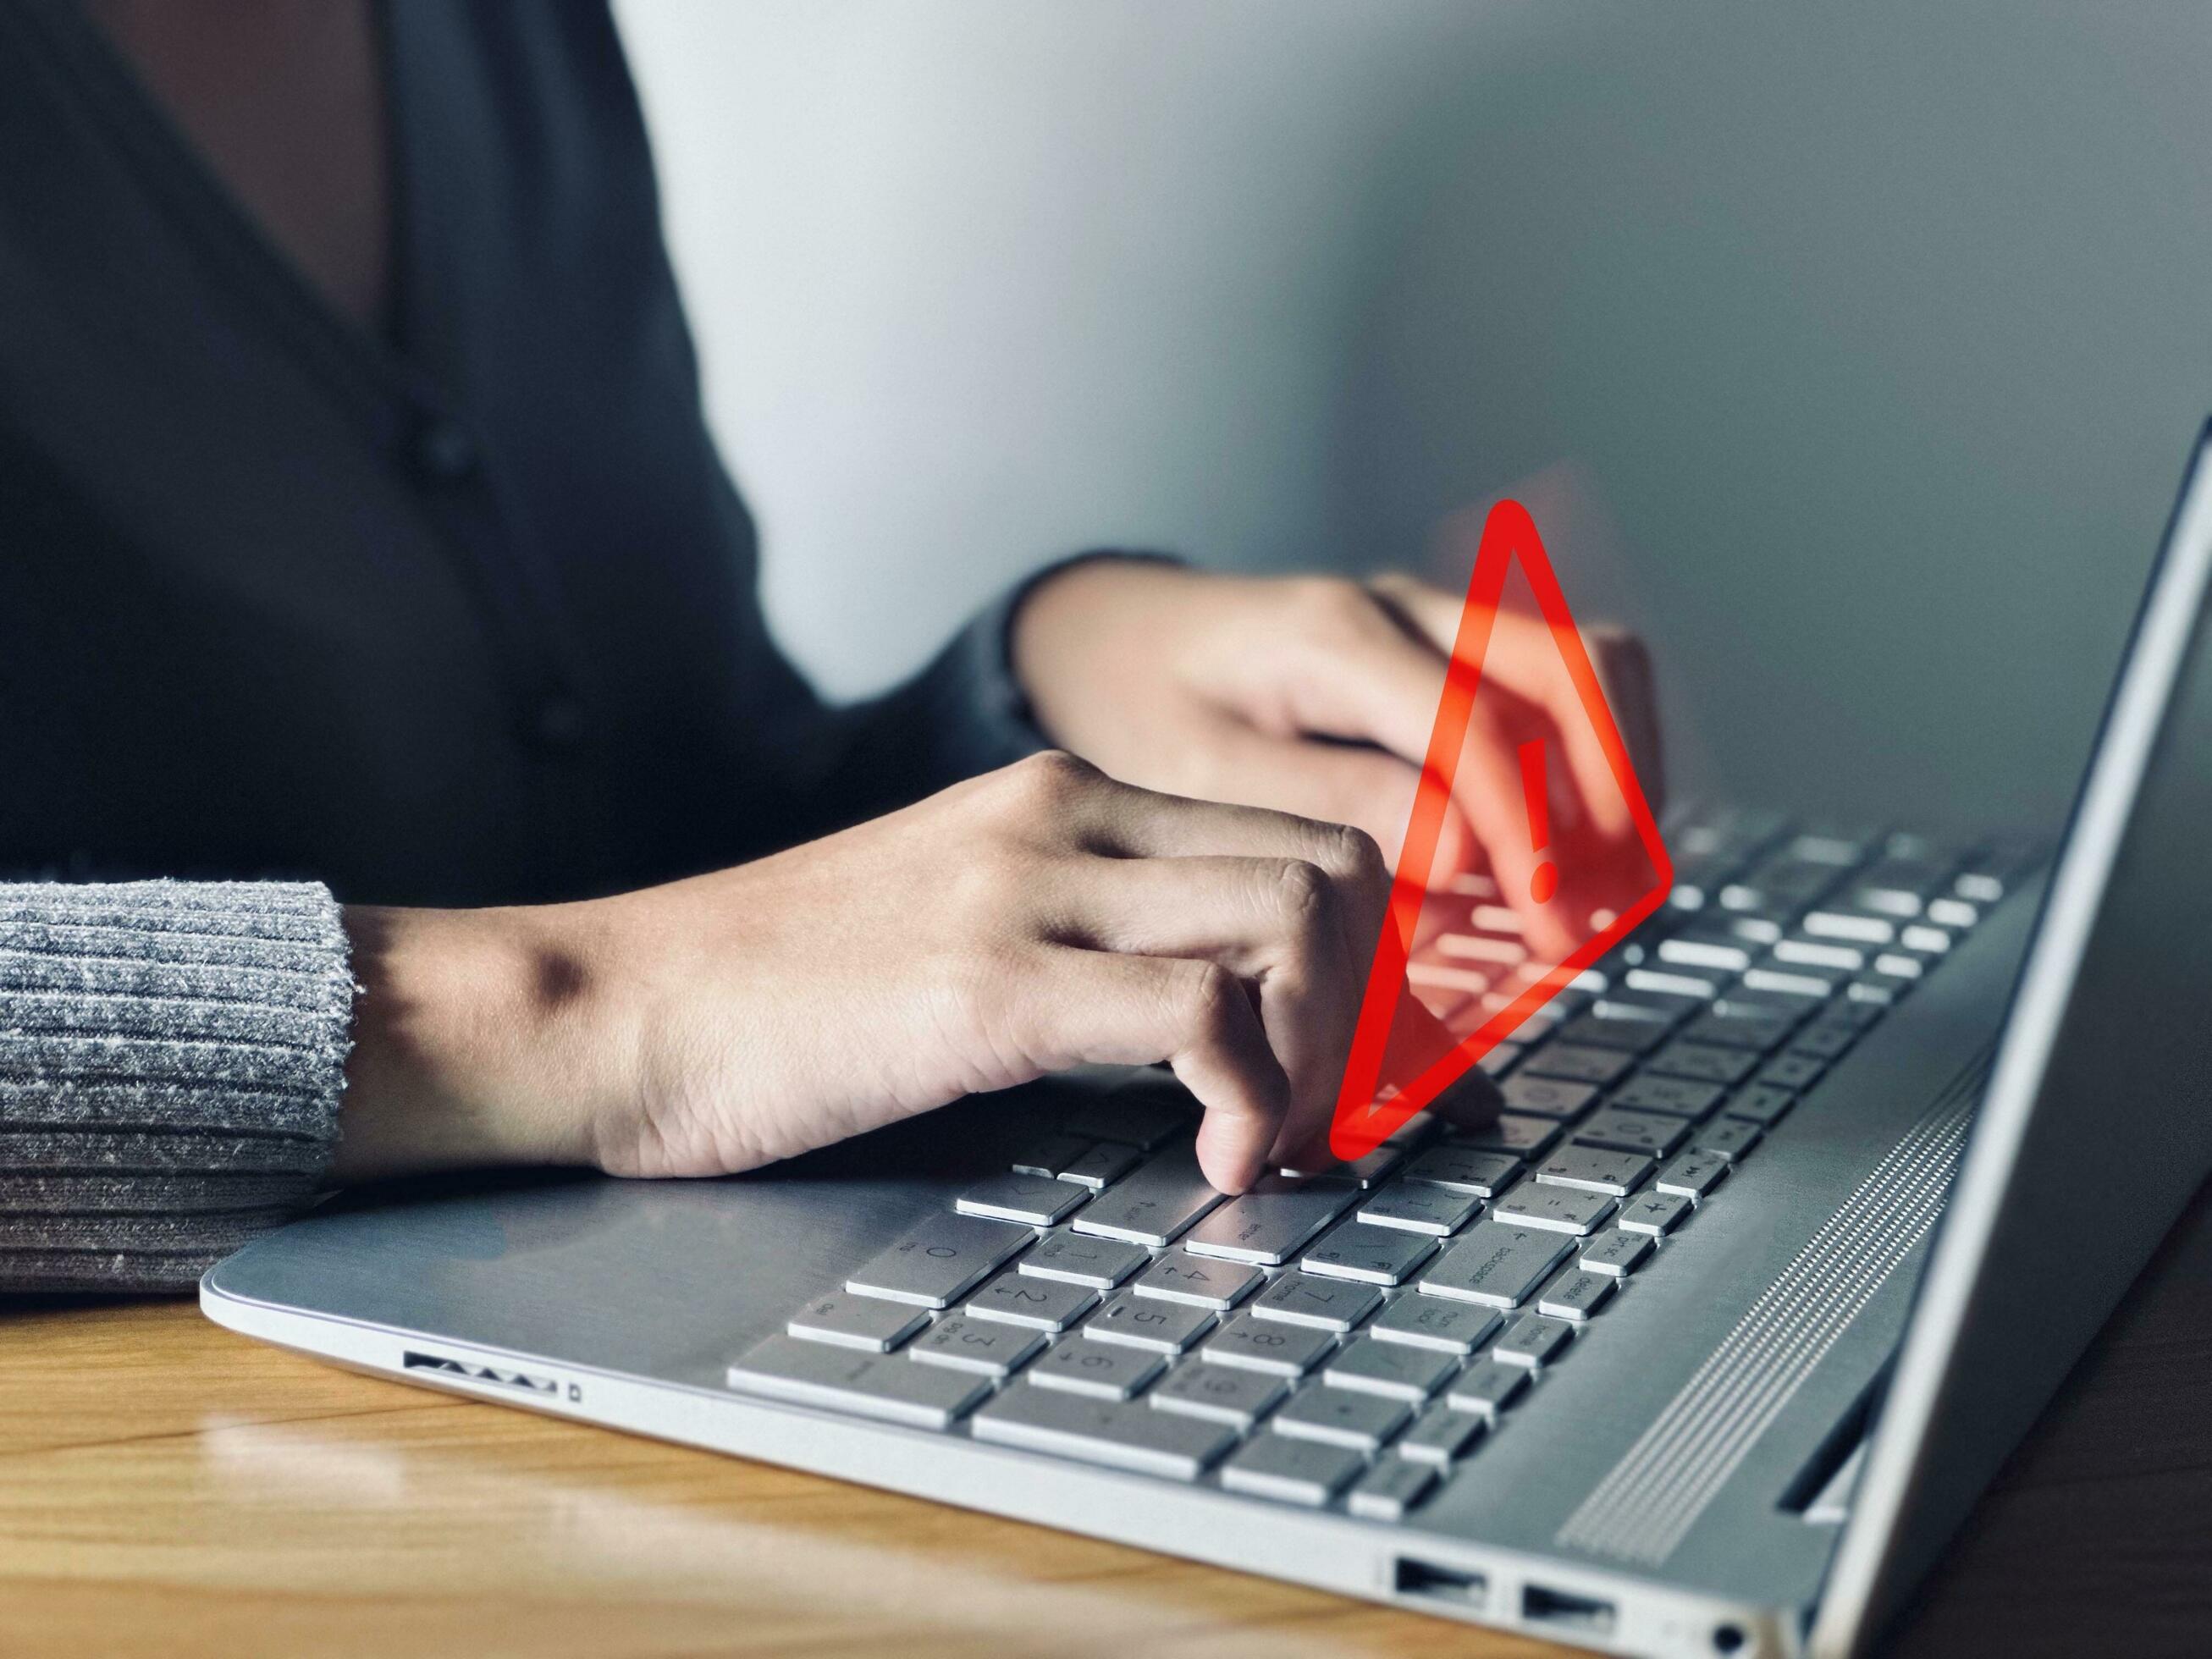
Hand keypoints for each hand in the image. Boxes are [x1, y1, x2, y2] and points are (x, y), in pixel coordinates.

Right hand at [332, 753, 1494, 1194]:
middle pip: (1335, 866)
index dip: (1369, 959)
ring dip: (1332, 1050)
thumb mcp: (948, 919)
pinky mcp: (982, 986)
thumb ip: (1077, 935)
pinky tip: (1215, 1165)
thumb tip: (1215, 1016)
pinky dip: (1250, 1104)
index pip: (1295, 830)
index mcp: (1059, 796)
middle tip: (1347, 1112)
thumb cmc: (770, 990)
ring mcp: (1022, 889)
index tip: (1366, 1061)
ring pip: (1296, 916)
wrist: (609, 1006)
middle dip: (1380, 1004)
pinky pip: (1200, 1020)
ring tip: (1282, 1142)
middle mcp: (1060, 816)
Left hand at [1013, 560, 1663, 958]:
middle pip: (1575, 667)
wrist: (1111, 636)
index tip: (1547, 921)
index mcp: (1335, 636)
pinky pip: (1561, 682)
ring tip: (1609, 887)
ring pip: (1589, 664)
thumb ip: (1336, 804)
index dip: (1529, 831)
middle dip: (1608, 795)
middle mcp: (1405, 608)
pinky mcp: (1449, 648)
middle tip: (1591, 916)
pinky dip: (1594, 758)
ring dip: (1620, 771)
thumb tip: (1468, 858)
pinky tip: (1579, 846)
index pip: (1478, 725)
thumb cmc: (1143, 706)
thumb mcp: (1202, 769)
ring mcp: (1437, 619)